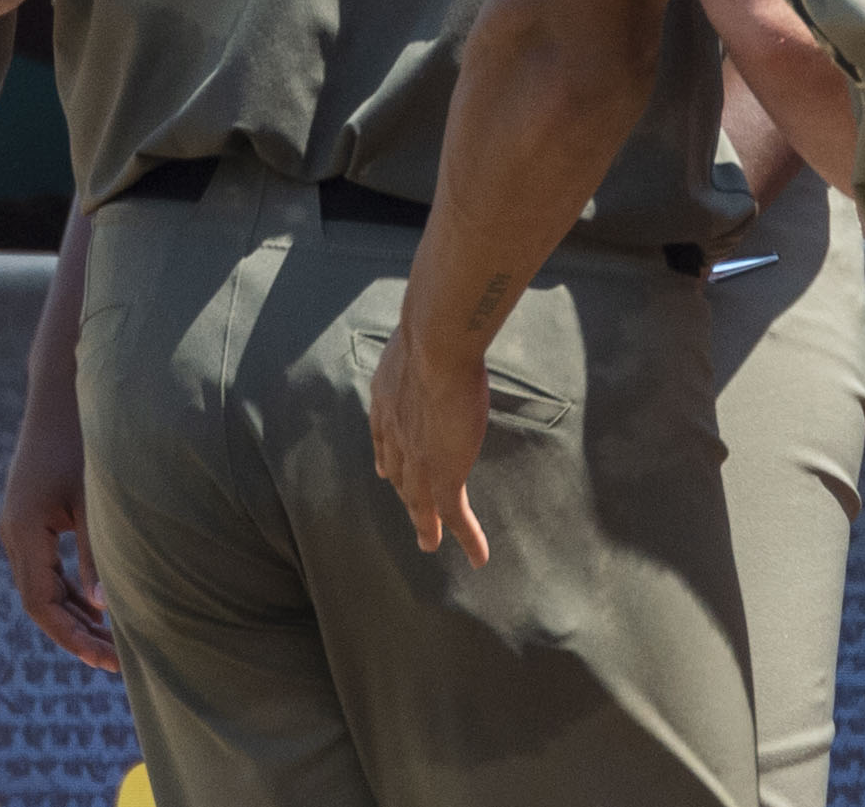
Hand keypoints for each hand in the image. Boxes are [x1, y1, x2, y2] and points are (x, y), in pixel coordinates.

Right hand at [0, 355, 115, 671]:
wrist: (61, 393)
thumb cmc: (81, 438)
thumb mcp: (95, 497)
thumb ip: (97, 553)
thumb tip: (103, 607)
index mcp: (25, 532)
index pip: (41, 604)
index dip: (72, 636)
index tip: (105, 659)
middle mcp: (15, 535)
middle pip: (40, 603)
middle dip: (76, 634)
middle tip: (118, 662)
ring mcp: (21, 528)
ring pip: (43, 589)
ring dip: (74, 616)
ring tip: (113, 644)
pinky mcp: (33, 521)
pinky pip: (47, 570)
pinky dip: (71, 593)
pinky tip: (100, 607)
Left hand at [367, 328, 492, 565]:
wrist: (436, 347)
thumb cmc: (433, 327)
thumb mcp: (420, 331)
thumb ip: (427, 331)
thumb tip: (440, 308)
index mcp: (387, 399)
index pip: (384, 436)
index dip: (386, 456)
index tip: (384, 470)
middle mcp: (394, 434)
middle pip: (398, 473)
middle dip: (403, 492)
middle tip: (410, 511)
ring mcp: (417, 460)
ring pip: (420, 502)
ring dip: (425, 524)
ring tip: (429, 543)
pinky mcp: (444, 476)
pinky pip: (455, 517)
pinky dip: (467, 538)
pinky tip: (480, 557)